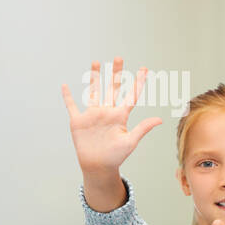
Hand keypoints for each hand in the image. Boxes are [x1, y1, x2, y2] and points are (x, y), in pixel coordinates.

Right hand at [62, 58, 162, 175]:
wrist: (98, 166)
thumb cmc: (116, 156)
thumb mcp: (131, 141)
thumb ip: (143, 128)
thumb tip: (160, 120)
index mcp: (120, 116)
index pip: (130, 95)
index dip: (138, 83)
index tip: (144, 70)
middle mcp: (107, 111)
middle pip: (112, 88)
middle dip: (116, 73)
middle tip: (119, 58)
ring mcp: (92, 115)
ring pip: (94, 91)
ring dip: (95, 78)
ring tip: (96, 63)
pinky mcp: (78, 121)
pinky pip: (72, 106)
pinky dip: (67, 96)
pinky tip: (65, 86)